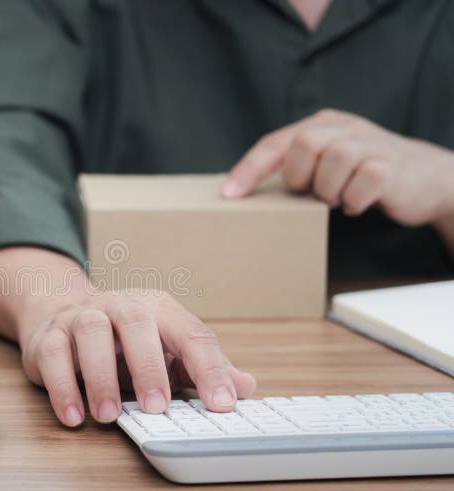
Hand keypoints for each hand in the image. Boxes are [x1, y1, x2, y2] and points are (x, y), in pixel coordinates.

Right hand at [17, 288, 256, 426]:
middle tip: (155, 407)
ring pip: (91, 333)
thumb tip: (244, 387)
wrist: (61, 313)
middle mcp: (120, 305)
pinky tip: (74, 415)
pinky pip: (53, 355)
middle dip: (148, 366)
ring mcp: (82, 316)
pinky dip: (62, 386)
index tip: (222, 404)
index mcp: (159, 308)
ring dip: (100, 376)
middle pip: (136, 323)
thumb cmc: (123, 340)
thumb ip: (202, 368)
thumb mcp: (167, 349)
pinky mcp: (49, 336)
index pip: (191, 333)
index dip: (209, 369)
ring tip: (108, 416)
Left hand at [222, 109, 453, 226]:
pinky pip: (366, 181)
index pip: (274, 143)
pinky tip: (355, 204)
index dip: (249, 169)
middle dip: (299, 177)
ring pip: (336, 159)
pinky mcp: (392, 165)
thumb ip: (294, 168)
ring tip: (336, 199)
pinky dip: (354, 200)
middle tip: (310, 194)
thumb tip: (246, 192)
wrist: (423, 178)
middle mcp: (344, 127)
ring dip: (329, 190)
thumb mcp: (324, 164)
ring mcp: (371, 143)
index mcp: (320, 125)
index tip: (229, 194)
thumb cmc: (359, 175)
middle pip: (305, 144)